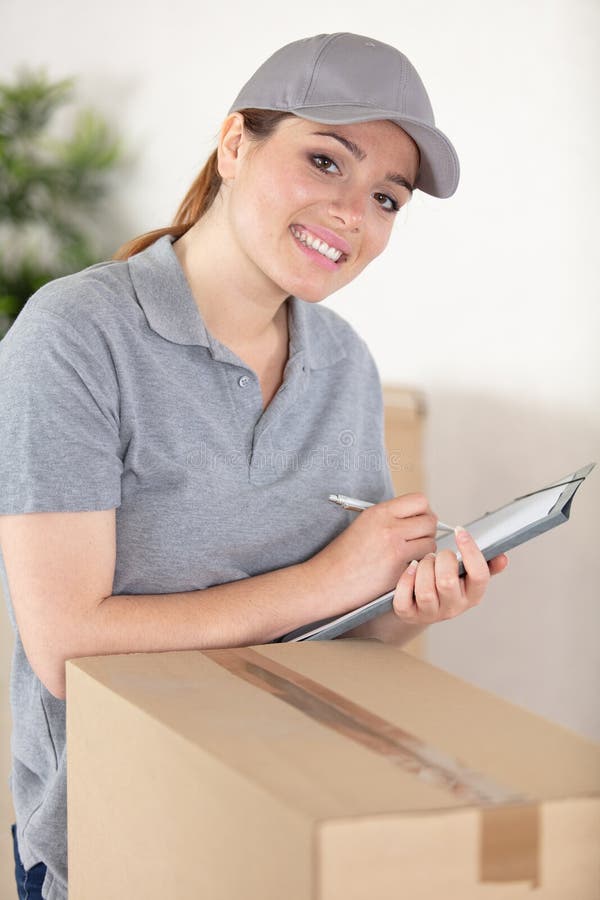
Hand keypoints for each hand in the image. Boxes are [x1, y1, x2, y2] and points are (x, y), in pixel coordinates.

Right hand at [311, 493, 437, 604]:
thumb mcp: (363, 524)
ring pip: (431, 543)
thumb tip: (416, 517)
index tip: (417, 520)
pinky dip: (417, 565)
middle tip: (416, 539)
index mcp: (379, 512)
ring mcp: (395, 548)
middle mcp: (389, 526)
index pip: (420, 501)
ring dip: (424, 549)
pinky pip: (422, 563)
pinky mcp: (399, 569)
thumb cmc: (342, 556)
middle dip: (427, 530)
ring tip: (408, 555)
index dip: (423, 511)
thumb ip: (390, 517)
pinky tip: (402, 568)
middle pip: (430, 520)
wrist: (327, 580)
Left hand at [392, 526, 508, 624]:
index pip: (479, 575)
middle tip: (438, 554)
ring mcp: (430, 613)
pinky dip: (406, 580)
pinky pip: (404, 599)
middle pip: (447, 582)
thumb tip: (502, 558)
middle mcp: (453, 607)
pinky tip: (410, 569)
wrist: (421, 606)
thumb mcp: (468, 576)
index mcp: (472, 595)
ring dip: (423, 568)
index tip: (460, 531)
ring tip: (425, 561)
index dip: (471, 551)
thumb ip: (485, 565)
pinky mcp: (409, 614)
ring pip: (426, 590)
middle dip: (441, 559)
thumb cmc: (446, 584)